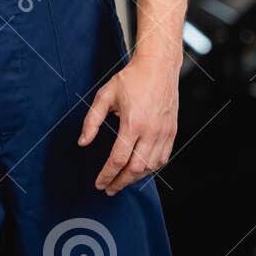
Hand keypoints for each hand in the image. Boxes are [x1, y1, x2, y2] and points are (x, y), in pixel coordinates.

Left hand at [77, 56, 178, 194]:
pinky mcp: (172, 131)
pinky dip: (151, 169)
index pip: (118, 159)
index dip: (107, 175)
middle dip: (120, 182)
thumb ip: (92, 120)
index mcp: (133, 122)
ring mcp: (164, 132)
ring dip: (135, 178)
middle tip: (109, 189)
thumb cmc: (131, 79)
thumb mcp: (105, 95)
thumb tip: (83, 142)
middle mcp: (151, 130)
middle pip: (135, 168)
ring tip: (122, 182)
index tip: (99, 184)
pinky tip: (140, 171)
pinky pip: (163, 158)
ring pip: (151, 167)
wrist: (158, 66)